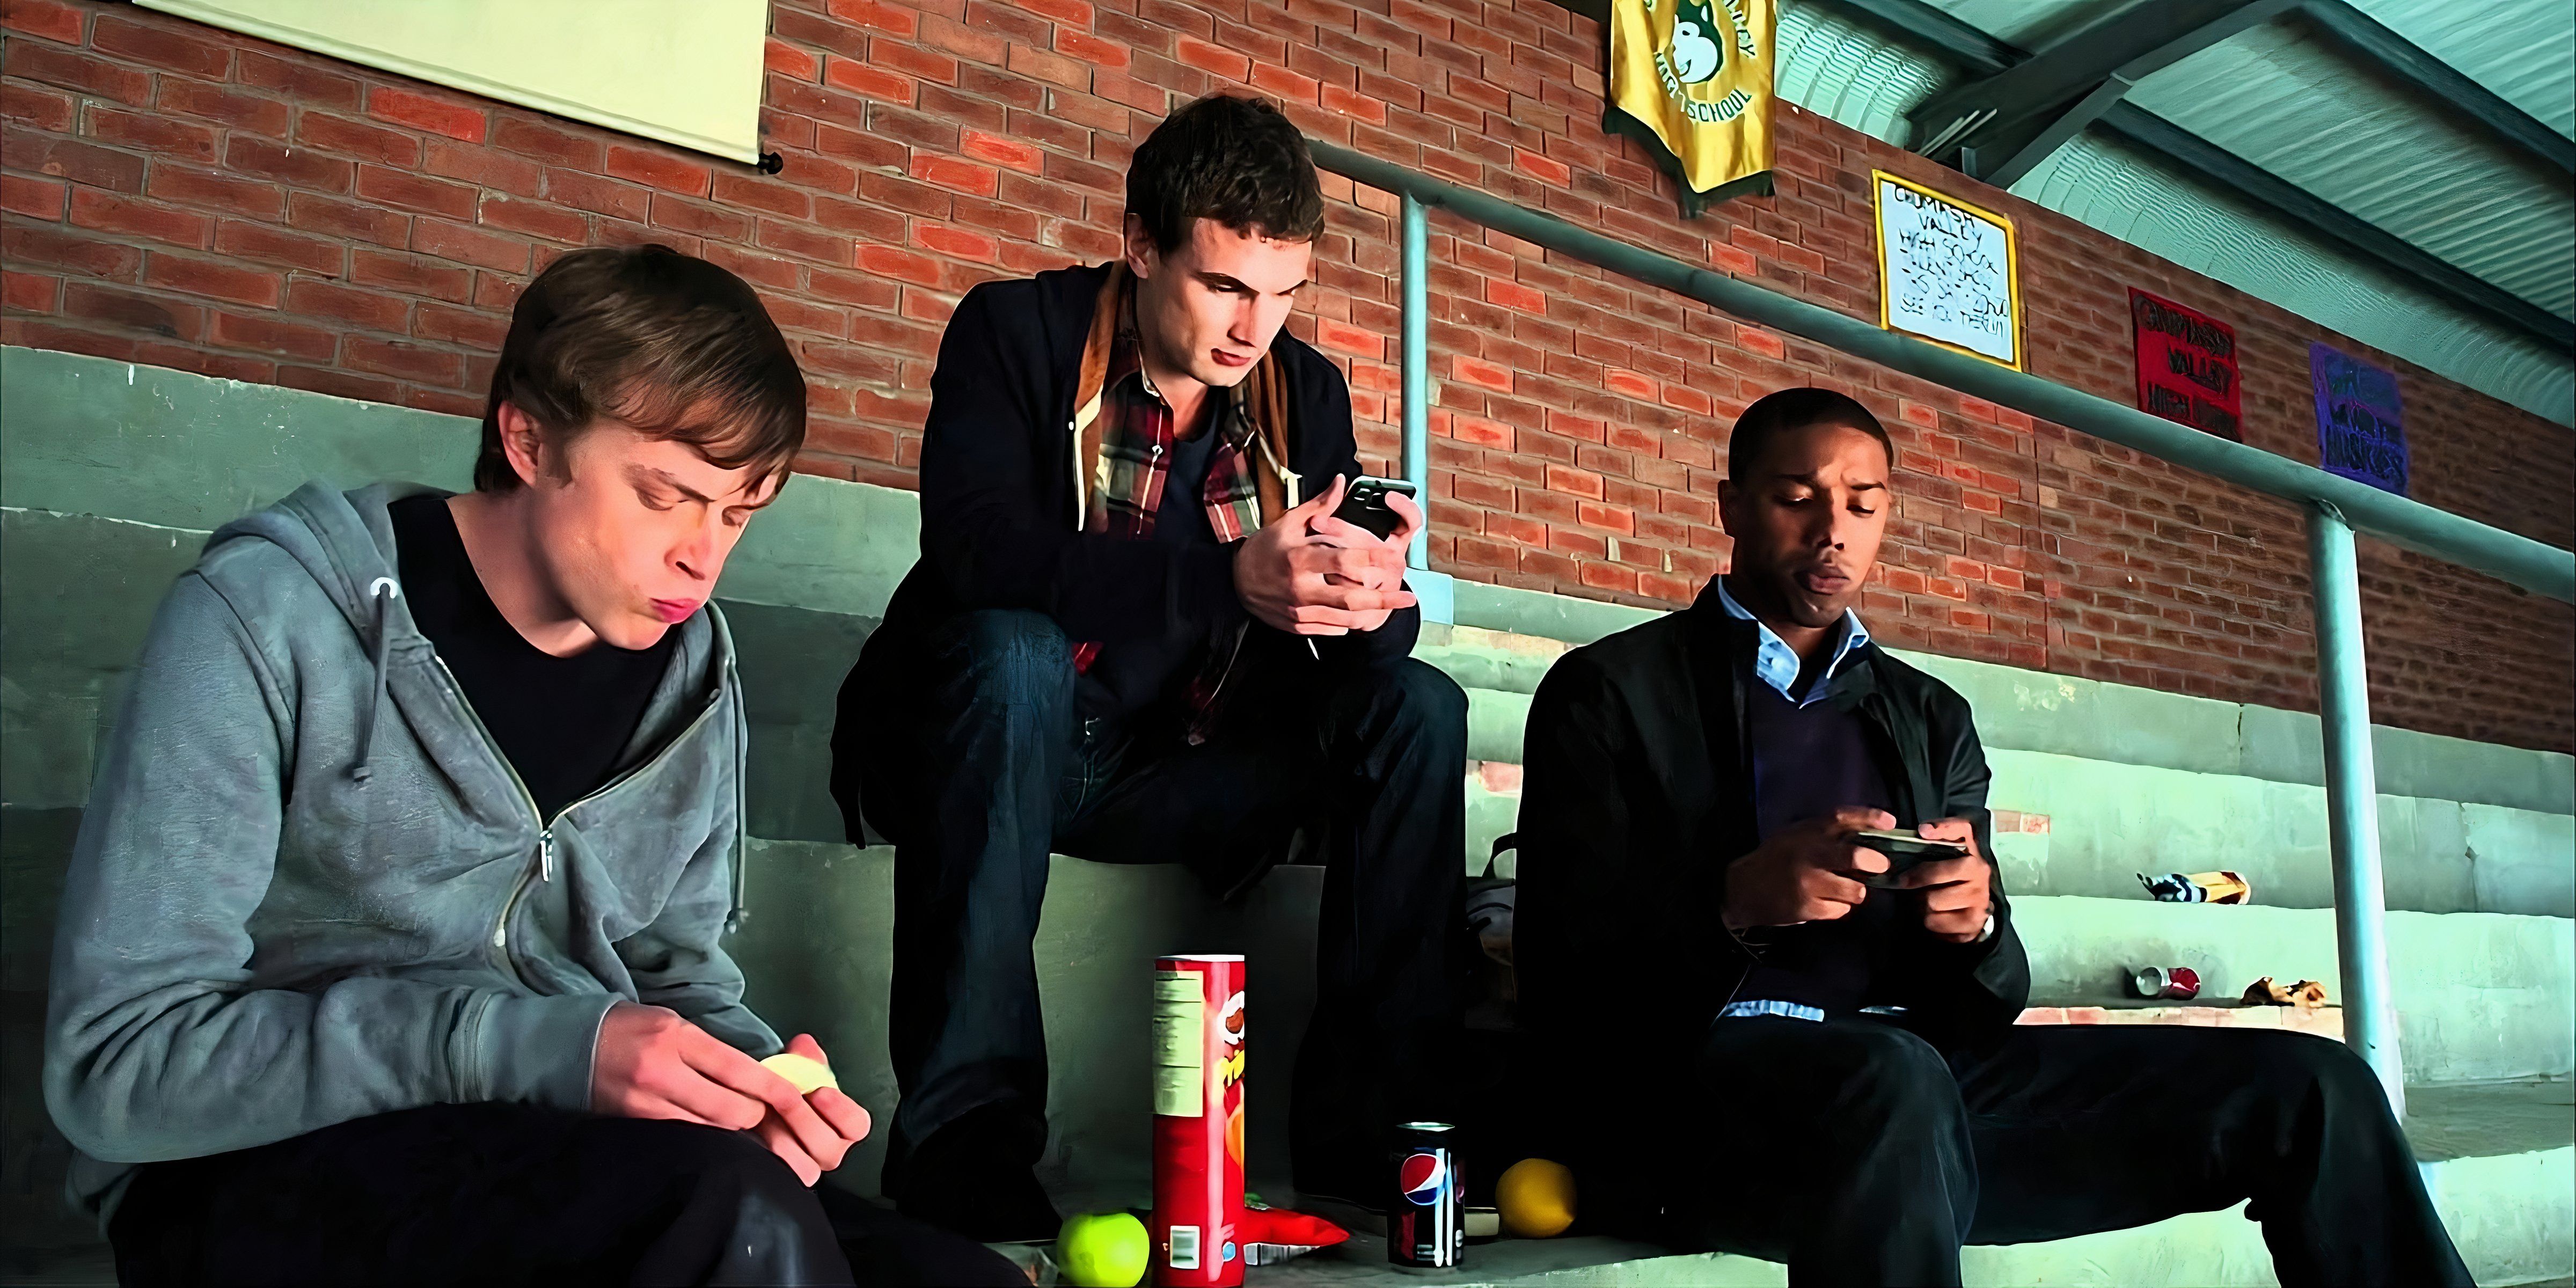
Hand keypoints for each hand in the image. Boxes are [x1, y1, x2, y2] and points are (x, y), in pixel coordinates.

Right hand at [591, 1004, 850, 1185]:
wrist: (562, 1046)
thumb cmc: (626, 1028)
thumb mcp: (672, 1023)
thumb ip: (709, 1051)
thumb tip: (753, 1077)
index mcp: (677, 1038)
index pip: (738, 1069)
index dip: (771, 1088)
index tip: (793, 1099)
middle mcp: (663, 1072)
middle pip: (729, 1109)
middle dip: (753, 1116)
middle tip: (758, 1113)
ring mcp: (645, 1105)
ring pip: (708, 1131)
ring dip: (728, 1132)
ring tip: (734, 1126)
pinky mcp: (631, 1127)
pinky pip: (680, 1140)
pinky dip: (699, 1140)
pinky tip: (705, 1137)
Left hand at [750, 1034, 870, 1185]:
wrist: (753, 1114)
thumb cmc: (781, 1094)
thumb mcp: (794, 1073)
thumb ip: (804, 1060)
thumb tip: (804, 1046)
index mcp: (841, 1126)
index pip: (856, 1126)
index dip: (842, 1110)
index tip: (821, 1092)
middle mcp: (827, 1151)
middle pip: (830, 1147)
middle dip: (805, 1120)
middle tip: (786, 1099)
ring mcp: (805, 1168)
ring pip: (805, 1166)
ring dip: (782, 1137)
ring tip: (764, 1114)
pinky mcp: (780, 1178)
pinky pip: (777, 1174)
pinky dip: (765, 1153)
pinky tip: (753, 1132)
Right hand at [1234, 476, 1417, 635]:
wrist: (1236, 582)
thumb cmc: (1265, 549)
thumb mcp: (1289, 523)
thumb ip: (1320, 506)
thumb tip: (1342, 482)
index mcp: (1299, 559)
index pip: (1344, 561)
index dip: (1373, 560)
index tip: (1393, 557)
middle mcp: (1300, 588)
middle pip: (1351, 597)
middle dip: (1383, 599)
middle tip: (1407, 597)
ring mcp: (1299, 611)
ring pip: (1344, 618)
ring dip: (1372, 614)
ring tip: (1394, 606)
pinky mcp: (1298, 625)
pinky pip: (1331, 628)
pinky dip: (1349, 622)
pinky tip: (1362, 614)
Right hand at [1720, 807, 1895, 929]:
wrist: (1744, 888)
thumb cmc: (1776, 859)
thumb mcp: (1796, 835)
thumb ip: (1826, 833)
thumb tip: (1869, 838)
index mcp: (1807, 832)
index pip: (1843, 818)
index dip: (1870, 818)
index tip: (1890, 822)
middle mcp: (1808, 854)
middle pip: (1855, 856)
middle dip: (1877, 862)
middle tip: (1881, 867)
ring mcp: (1808, 882)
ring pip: (1856, 890)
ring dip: (1857, 891)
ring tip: (1847, 889)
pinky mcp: (1806, 907)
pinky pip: (1842, 910)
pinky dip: (1840, 908)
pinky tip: (1827, 903)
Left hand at [1895, 818, 1991, 943]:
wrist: (1973, 910)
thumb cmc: (1951, 878)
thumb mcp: (1946, 856)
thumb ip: (1936, 840)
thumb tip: (1922, 832)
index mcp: (1973, 850)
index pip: (1961, 830)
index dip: (1942, 828)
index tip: (1923, 831)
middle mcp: (1980, 871)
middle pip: (1935, 872)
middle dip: (1915, 880)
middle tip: (1903, 882)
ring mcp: (1979, 897)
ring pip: (1931, 901)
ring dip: (1919, 903)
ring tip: (1922, 900)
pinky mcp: (1973, 922)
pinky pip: (1934, 922)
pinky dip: (1928, 920)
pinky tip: (1934, 914)